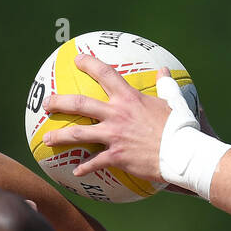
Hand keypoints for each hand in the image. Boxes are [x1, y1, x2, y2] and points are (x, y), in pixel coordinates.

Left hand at [42, 52, 175, 184]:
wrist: (183, 153)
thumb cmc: (181, 127)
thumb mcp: (175, 102)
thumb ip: (166, 85)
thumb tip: (164, 71)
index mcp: (129, 98)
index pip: (104, 74)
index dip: (88, 64)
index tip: (77, 59)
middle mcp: (117, 114)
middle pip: (79, 103)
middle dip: (58, 102)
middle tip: (47, 103)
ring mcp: (114, 136)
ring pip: (78, 134)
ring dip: (59, 136)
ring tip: (47, 139)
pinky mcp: (117, 156)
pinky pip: (94, 163)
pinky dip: (84, 167)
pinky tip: (76, 171)